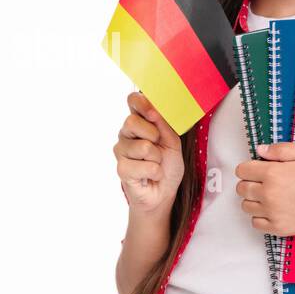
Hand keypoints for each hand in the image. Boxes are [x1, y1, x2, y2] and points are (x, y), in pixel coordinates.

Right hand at [113, 92, 183, 217]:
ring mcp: (121, 151)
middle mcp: (126, 134)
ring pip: (143, 146)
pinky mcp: (122, 169)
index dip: (141, 103)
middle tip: (158, 146)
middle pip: (131, 122)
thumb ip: (164, 125)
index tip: (153, 113)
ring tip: (155, 164)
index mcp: (139, 122)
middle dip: (153, 135)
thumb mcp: (173, 142)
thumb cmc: (167, 165)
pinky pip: (145, 166)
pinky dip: (155, 172)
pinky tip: (150, 176)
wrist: (164, 192)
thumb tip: (155, 110)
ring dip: (157, 159)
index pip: (132, 101)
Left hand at [234, 142, 294, 236]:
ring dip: (254, 200)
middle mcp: (269, 194)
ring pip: (246, 206)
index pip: (242, 170)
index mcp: (273, 173)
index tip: (258, 170)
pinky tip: (273, 210)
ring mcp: (272, 213)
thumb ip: (282, 149)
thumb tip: (260, 151)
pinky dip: (260, 217)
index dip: (249, 168)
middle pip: (241, 188)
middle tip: (264, 182)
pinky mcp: (278, 228)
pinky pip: (255, 223)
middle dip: (250, 183)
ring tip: (270, 196)